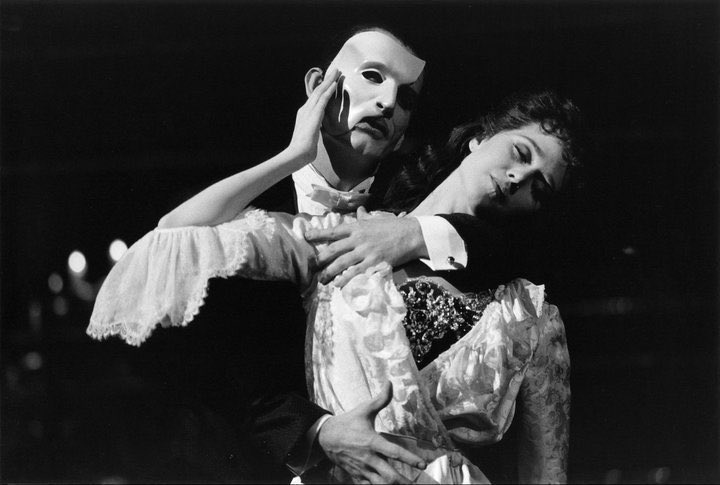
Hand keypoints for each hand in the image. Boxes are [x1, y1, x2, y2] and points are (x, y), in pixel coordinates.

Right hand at [287, 68, 339, 162]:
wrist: (297, 153)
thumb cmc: (303, 150)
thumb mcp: (310, 137)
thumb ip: (314, 132)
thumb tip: (317, 134)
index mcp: (303, 114)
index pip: (314, 99)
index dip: (322, 89)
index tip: (329, 82)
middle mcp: (305, 109)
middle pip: (317, 91)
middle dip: (326, 80)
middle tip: (334, 70)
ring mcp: (309, 111)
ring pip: (320, 91)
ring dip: (329, 80)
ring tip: (336, 72)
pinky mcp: (314, 114)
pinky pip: (323, 99)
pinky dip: (329, 90)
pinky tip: (334, 83)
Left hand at [304, 207, 425, 286]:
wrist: (412, 234)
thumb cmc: (395, 226)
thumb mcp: (377, 219)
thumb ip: (365, 218)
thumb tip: (359, 212)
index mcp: (357, 227)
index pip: (333, 231)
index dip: (318, 234)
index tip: (305, 236)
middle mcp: (358, 239)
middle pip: (334, 250)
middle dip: (321, 259)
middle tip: (312, 267)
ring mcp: (365, 252)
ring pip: (342, 263)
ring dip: (330, 273)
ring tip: (322, 280)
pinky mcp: (374, 263)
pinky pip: (356, 273)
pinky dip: (346, 280)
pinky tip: (339, 286)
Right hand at [317, 382, 425, 483]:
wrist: (326, 436)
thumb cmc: (348, 422)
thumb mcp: (364, 409)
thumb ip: (380, 399)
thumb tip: (390, 383)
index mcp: (372, 441)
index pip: (394, 453)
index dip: (410, 459)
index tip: (423, 464)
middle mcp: (368, 458)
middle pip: (389, 475)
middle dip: (403, 482)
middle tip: (416, 484)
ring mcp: (362, 469)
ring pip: (379, 484)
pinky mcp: (356, 475)